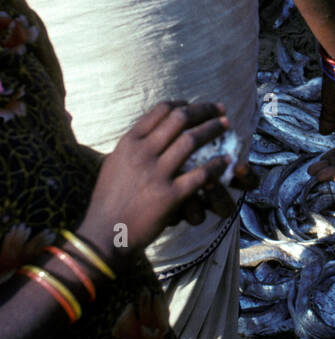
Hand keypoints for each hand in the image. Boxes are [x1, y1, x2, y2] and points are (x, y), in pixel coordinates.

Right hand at [76, 101, 231, 257]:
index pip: (161, 110)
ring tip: (226, 126)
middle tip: (220, 110)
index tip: (196, 106)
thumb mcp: (114, 163)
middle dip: (204, 110)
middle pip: (180, 119)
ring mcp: (156, 173)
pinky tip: (226, 161)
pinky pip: (200, 174)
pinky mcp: (169, 195)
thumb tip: (149, 132)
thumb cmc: (108, 200)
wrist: (104, 234)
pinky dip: (216, 165)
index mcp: (129, 142)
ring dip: (213, 129)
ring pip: (191, 140)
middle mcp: (142, 153)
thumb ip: (132, 146)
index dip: (184, 104)